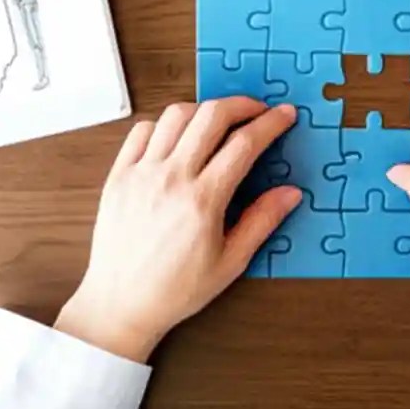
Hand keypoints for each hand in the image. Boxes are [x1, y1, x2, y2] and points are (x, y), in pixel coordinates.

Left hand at [54, 98, 300, 362]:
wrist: (120, 304)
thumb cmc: (175, 290)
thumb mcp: (230, 262)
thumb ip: (262, 221)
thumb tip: (290, 193)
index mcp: (203, 201)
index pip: (245, 144)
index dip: (271, 123)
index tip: (284, 115)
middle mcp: (171, 179)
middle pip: (212, 115)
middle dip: (242, 104)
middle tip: (257, 111)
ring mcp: (141, 174)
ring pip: (176, 115)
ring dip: (203, 110)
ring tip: (218, 122)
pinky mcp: (118, 176)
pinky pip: (141, 131)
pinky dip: (163, 124)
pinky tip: (177, 137)